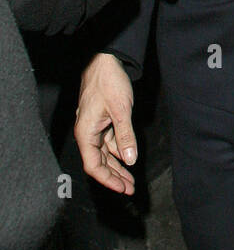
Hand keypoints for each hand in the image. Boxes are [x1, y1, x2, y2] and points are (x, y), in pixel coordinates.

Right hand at [75, 53, 137, 193]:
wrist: (105, 60)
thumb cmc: (108, 82)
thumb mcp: (121, 110)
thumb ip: (125, 136)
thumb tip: (129, 160)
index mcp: (86, 132)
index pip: (93, 165)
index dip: (108, 179)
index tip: (122, 188)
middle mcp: (87, 132)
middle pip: (99, 162)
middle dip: (114, 177)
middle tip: (130, 189)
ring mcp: (94, 127)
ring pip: (105, 153)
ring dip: (117, 166)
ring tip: (131, 179)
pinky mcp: (102, 120)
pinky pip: (109, 142)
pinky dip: (118, 151)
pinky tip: (127, 158)